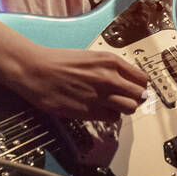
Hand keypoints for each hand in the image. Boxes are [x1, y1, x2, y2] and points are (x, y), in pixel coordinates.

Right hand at [3, 42, 147, 118]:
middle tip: (126, 99)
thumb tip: (128, 82)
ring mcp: (99, 95)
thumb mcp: (90, 57)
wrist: (35, 69)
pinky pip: (112, 118)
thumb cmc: (59, 62)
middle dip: (136, 98)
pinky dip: (109, 117)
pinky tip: (100, 111)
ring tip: (112, 106)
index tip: (135, 89)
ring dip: (124, 109)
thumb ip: (111, 69)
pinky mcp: (88, 110)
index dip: (139, 85)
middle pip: (140, 95)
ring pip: (129, 108)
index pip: (141, 78)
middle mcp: (108, 77)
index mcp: (110, 61)